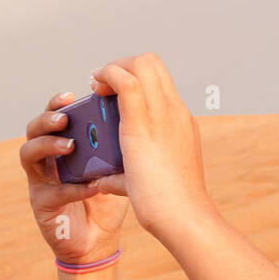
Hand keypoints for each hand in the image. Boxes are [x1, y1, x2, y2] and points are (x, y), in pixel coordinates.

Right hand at [20, 90, 129, 262]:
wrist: (99, 241)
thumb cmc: (106, 200)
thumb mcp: (114, 168)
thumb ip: (115, 147)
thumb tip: (131, 119)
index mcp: (62, 145)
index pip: (54, 117)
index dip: (57, 104)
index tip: (72, 95)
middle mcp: (46, 160)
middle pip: (33, 130)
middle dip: (47, 119)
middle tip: (65, 118)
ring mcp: (40, 181)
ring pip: (28, 155)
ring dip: (48, 146)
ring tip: (70, 146)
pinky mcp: (42, 205)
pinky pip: (53, 192)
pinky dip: (73, 187)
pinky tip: (92, 186)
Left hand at [87, 53, 212, 240]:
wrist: (183, 216)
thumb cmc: (170, 206)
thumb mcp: (149, 179)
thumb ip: (125, 174)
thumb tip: (102, 178)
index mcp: (180, 122)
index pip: (159, 80)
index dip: (134, 77)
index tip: (113, 91)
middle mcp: (174, 111)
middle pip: (151, 62)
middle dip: (122, 64)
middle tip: (102, 84)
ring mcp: (162, 115)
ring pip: (140, 64)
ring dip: (113, 67)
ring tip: (97, 85)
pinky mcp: (142, 125)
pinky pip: (125, 82)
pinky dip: (108, 76)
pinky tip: (95, 89)